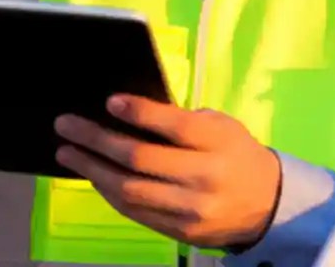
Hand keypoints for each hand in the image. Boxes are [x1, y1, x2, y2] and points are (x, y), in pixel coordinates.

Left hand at [54, 95, 281, 248]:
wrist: (268, 204)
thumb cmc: (236, 153)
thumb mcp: (220, 126)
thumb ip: (181, 121)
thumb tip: (127, 114)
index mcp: (217, 142)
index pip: (173, 126)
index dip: (138, 113)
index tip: (108, 102)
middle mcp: (204, 177)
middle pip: (139, 159)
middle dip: (96, 140)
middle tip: (66, 125)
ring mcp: (190, 209)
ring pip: (129, 190)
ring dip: (91, 170)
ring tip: (68, 153)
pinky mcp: (179, 232)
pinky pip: (134, 211)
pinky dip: (108, 192)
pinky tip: (93, 176)